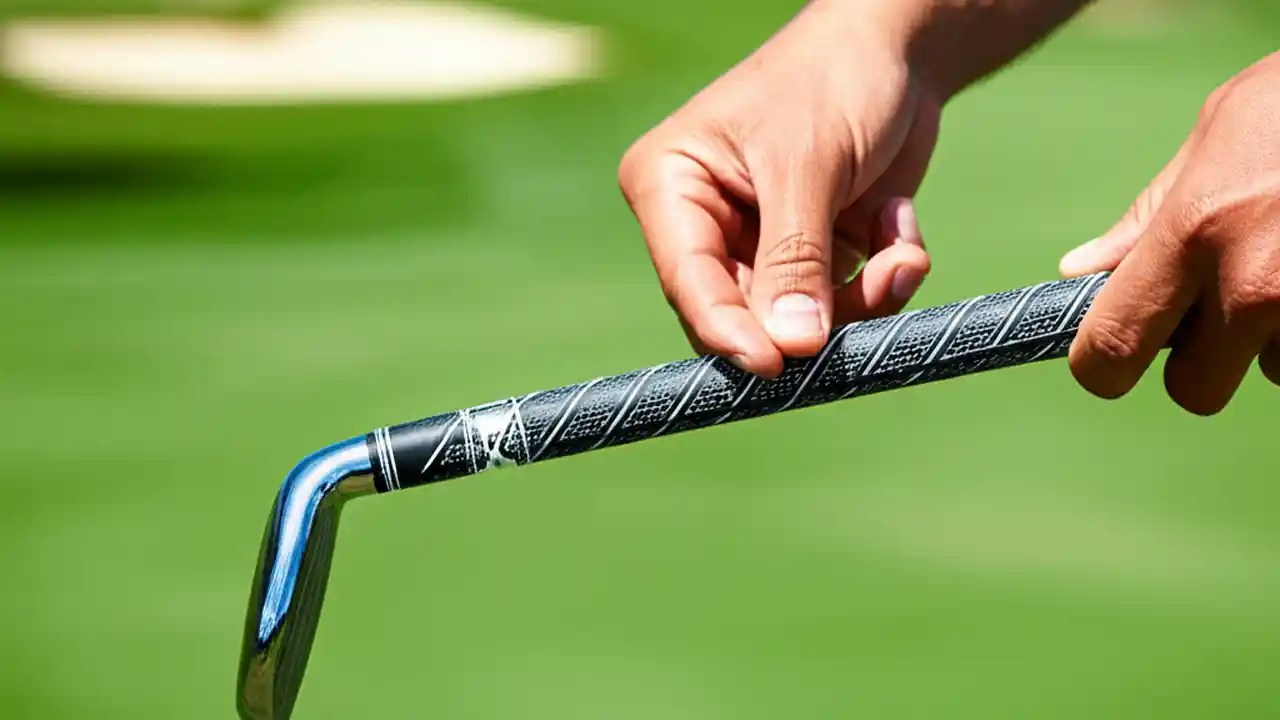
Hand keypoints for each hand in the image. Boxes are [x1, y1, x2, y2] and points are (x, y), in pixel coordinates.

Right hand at [618, 0, 935, 377]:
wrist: (903, 47)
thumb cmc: (833, 79)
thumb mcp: (809, 166)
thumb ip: (796, 259)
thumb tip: (792, 346)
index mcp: (671, 186)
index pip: (690, 281)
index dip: (730, 330)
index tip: (776, 364)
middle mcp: (707, 223)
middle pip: (744, 314)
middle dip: (816, 313)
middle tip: (871, 294)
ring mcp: (762, 242)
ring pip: (801, 320)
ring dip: (865, 294)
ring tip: (900, 250)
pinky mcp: (815, 252)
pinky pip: (847, 300)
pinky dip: (884, 272)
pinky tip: (899, 224)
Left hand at [1061, 52, 1279, 413]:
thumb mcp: (1218, 133)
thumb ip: (1148, 215)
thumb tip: (1080, 272)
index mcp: (1192, 233)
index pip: (1111, 349)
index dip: (1101, 365)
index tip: (1108, 358)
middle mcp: (1253, 283)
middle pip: (1194, 389)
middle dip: (1198, 361)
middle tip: (1214, 309)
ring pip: (1269, 371)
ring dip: (1270, 337)